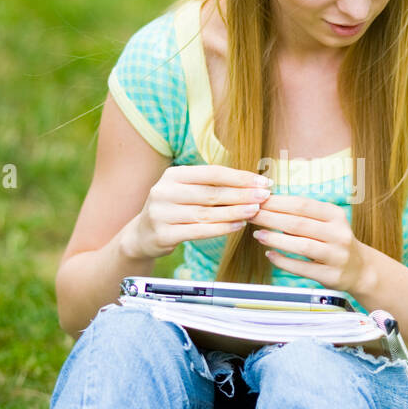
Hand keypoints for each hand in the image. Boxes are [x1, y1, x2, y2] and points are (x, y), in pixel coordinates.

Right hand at [122, 164, 271, 260]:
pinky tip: (238, 226)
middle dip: (241, 194)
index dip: (239, 177)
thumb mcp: (186, 191)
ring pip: (206, 213)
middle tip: (264, 196)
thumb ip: (211, 185)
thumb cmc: (174, 209)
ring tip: (255, 210)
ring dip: (235, 211)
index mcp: (172, 175)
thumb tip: (252, 182)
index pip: (212, 173)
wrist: (142, 235)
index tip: (262, 181)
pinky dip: (221, 229)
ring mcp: (161, 213)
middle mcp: (164, 191)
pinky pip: (198, 231)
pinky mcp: (163, 234)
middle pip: (211, 193)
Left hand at [249, 194, 374, 295]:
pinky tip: (270, 255)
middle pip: (298, 223)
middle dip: (271, 218)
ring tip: (258, 234)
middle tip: (251, 215)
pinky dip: (283, 261)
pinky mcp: (331, 275)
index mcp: (335, 215)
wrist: (360, 269)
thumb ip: (302, 215)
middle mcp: (339, 234)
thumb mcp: (325, 223)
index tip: (258, 200)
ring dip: (276, 239)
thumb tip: (269, 206)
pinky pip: (302, 268)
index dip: (278, 202)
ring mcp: (336, 255)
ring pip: (301, 245)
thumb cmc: (334, 241)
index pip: (302, 204)